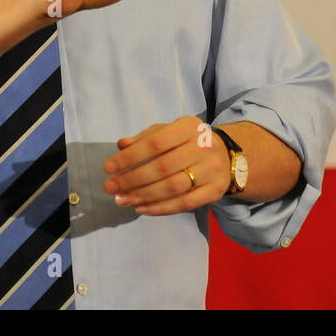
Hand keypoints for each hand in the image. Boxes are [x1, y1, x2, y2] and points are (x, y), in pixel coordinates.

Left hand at [102, 116, 232, 214]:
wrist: (226, 157)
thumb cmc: (189, 142)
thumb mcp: (170, 132)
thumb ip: (146, 137)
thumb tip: (121, 145)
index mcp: (189, 127)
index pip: (156, 143)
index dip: (130, 157)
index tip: (108, 168)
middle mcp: (203, 147)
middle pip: (163, 167)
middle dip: (132, 179)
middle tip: (111, 188)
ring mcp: (211, 171)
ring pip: (173, 187)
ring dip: (144, 196)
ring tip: (122, 200)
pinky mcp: (215, 191)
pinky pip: (185, 203)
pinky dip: (161, 208)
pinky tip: (142, 208)